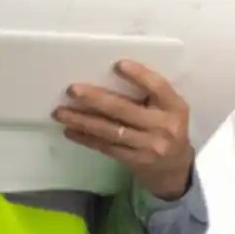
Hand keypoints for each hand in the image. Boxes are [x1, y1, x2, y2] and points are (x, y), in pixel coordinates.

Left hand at [52, 59, 194, 200]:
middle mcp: (163, 126)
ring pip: (110, 131)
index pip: (158, 87)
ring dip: (83, 120)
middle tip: (72, 90)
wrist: (173, 169)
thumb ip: (148, 94)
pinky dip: (86, 138)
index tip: (117, 64)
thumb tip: (105, 75)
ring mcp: (148, 147)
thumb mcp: (167, 108)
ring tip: (60, 112)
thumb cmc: (165, 126)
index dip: (139, 75)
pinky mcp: (134, 161)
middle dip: (96, 99)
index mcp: (174, 106)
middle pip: (125, 110)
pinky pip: (106, 147)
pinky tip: (70, 130)